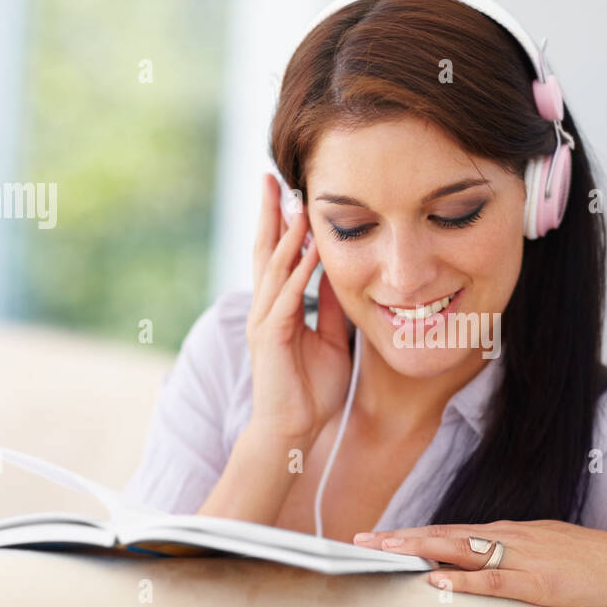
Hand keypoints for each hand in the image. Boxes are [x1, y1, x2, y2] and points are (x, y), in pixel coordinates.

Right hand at [245, 172, 351, 446]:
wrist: (293, 430)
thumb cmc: (311, 389)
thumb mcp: (332, 338)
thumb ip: (332, 307)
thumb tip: (343, 274)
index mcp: (277, 306)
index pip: (276, 255)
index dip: (281, 223)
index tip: (288, 190)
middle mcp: (265, 308)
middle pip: (264, 250)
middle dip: (268, 213)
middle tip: (270, 176)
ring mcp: (264, 321)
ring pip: (273, 267)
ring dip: (285, 233)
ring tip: (294, 200)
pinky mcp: (269, 338)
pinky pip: (286, 296)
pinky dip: (297, 270)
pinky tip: (310, 247)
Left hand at [353, 520, 606, 606]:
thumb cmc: (590, 560)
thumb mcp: (545, 546)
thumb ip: (512, 550)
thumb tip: (480, 559)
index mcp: (509, 530)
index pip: (450, 529)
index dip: (413, 533)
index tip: (380, 535)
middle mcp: (509, 536)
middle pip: (444, 534)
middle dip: (402, 537)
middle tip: (363, 540)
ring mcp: (522, 556)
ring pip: (460, 550)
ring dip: (420, 549)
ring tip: (385, 551)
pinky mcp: (537, 581)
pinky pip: (492, 581)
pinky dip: (461, 581)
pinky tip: (437, 581)